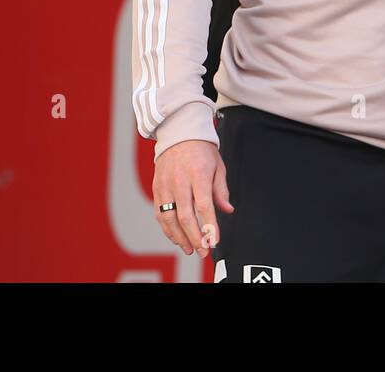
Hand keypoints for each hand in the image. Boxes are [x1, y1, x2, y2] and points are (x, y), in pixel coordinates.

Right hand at [153, 139, 233, 257]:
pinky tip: (176, 237)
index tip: (214, 240)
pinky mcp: (157, 188)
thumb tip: (228, 210)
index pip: (204, 206)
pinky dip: (167, 228)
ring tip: (189, 249)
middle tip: (203, 251)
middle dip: (195, 238)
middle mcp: (180, 180)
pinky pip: (160, 213)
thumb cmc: (201, 150)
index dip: (209, 226)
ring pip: (170, 218)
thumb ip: (221, 190)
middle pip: (186, 216)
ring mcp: (165, 185)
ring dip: (180, 237)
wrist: (178, 133)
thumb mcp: (218, 166)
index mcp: (198, 174)